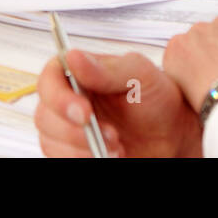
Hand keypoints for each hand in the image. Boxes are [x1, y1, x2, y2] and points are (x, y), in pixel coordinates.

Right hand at [35, 49, 200, 157]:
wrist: (173, 136)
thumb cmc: (158, 99)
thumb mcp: (141, 74)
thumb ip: (108, 68)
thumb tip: (73, 57)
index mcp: (78, 74)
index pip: (49, 80)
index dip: (58, 97)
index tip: (84, 113)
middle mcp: (67, 100)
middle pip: (45, 116)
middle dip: (75, 131)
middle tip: (111, 135)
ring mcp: (68, 129)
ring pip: (50, 142)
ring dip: (81, 150)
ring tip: (117, 149)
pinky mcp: (73, 152)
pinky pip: (60, 160)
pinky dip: (82, 161)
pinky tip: (107, 157)